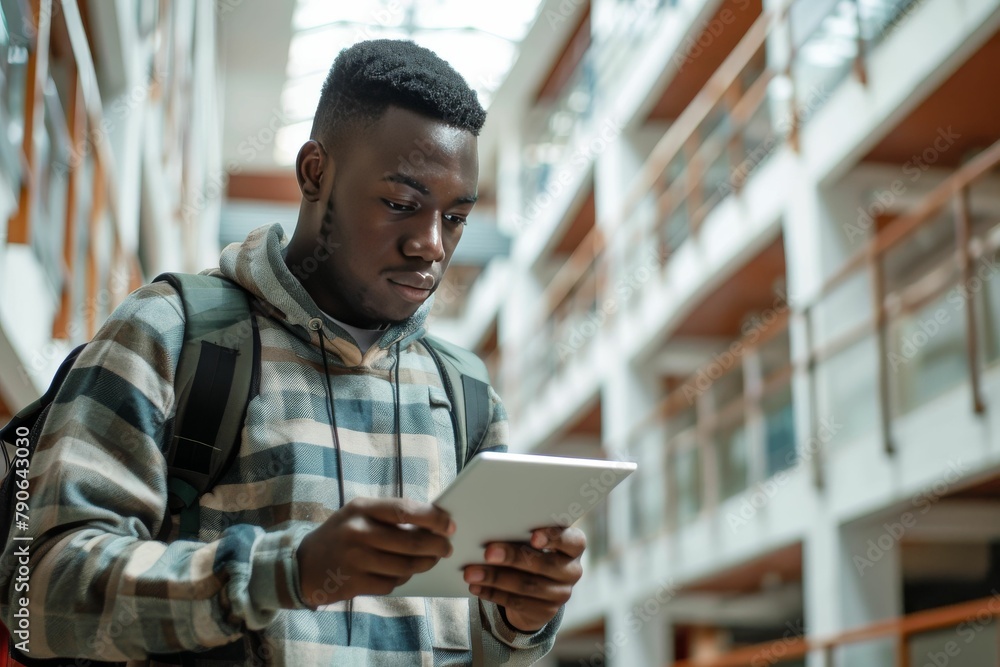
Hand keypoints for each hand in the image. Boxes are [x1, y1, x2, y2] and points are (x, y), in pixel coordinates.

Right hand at [296, 497, 454, 606]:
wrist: (303, 566)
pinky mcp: (354, 584)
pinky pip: (391, 583)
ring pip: (405, 566)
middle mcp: (357, 532)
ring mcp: (355, 560)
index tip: (449, 524)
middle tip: (447, 547)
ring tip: (431, 560)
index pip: (405, 509)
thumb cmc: (341, 535)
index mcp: (361, 508)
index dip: (432, 518)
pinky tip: (403, 573)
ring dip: (424, 564)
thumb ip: (389, 516)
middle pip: (410, 541)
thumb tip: (432, 522)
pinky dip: (403, 579)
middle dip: (436, 546)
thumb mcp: (358, 514)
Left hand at [463, 526, 585, 631]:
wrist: (539, 589)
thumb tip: (493, 525)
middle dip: (513, 557)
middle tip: (488, 552)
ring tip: (471, 573)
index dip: (554, 538)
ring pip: (527, 586)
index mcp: (574, 545)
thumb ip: (524, 532)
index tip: (533, 537)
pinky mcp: (545, 611)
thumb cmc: (533, 550)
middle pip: (543, 564)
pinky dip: (493, 593)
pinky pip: (517, 602)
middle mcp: (572, 570)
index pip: (572, 541)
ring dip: (495, 578)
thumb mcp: (533, 540)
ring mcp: (561, 594)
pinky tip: (477, 587)